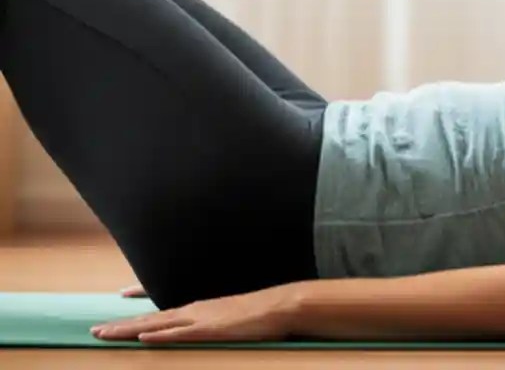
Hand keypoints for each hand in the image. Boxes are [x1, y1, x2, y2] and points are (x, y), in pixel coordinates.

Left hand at [91, 284, 299, 343]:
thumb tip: (212, 330)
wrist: (281, 306)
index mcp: (200, 308)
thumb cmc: (261, 313)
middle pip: (150, 319)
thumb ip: (216, 323)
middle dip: (121, 325)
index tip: (121, 295)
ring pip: (156, 325)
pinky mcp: (210, 330)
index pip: (162, 308)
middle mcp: (194, 311)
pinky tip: (143, 337)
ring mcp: (201, 319)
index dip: (140, 299)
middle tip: (94, 330)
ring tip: (103, 334)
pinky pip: (179, 334)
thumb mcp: (233, 318)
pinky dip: (159, 335)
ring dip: (128, 330)